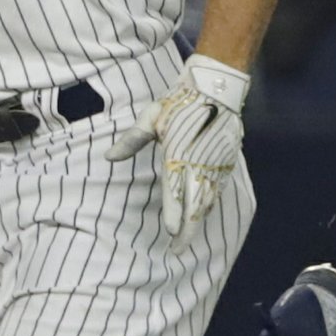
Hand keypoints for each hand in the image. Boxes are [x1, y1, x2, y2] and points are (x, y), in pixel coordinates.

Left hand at [109, 53, 249, 240]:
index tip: (170, 233)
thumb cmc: (179, 101)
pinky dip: (209, 204)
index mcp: (178, 154)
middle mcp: (199, 163)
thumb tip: (109, 157)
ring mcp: (216, 163)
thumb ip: (131, 141)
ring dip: (198, 220)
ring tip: (187, 237)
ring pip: (208, 200)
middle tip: (178, 249)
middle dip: (188, 230)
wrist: (216, 86)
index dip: (174, 215)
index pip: (175, 192)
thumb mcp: (151, 116)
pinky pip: (218, 189)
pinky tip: (202, 214)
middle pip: (195, 205)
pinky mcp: (226, 160)